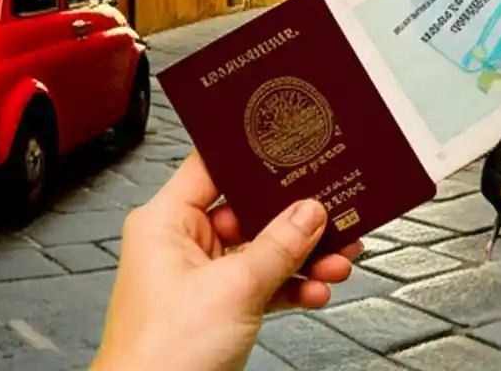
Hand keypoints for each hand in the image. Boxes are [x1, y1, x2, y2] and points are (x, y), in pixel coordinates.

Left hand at [91, 152, 360, 370]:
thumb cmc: (161, 354)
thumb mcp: (234, 289)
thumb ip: (278, 246)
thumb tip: (309, 213)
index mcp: (166, 221)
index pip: (212, 167)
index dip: (253, 157)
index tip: (292, 150)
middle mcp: (180, 243)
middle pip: (247, 211)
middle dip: (294, 217)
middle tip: (333, 210)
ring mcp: (199, 278)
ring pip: (260, 251)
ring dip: (301, 256)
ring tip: (338, 255)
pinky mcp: (216, 309)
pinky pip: (261, 285)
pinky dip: (290, 286)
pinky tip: (317, 288)